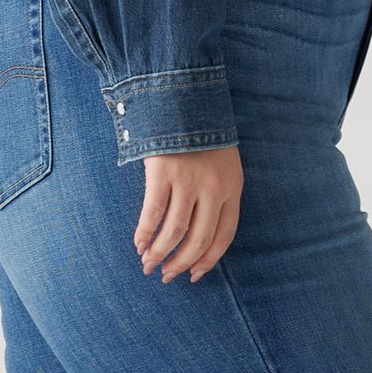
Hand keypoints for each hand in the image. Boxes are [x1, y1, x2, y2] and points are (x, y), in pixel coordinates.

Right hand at [133, 145, 242, 282]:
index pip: (224, 235)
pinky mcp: (163, 173)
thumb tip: (197, 232)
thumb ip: (216, 192)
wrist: (184, 96)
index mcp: (232, 187)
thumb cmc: (200, 133)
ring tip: (148, 264)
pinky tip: (139, 244)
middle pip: (200, 239)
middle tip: (166, 275)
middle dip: (181, 263)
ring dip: (160, 252)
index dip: (208, 260)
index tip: (194, 274)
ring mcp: (189, 181)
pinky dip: (145, 233)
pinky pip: (153, 213)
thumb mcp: (222, 163)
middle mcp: (214, 188)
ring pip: (175, 231)